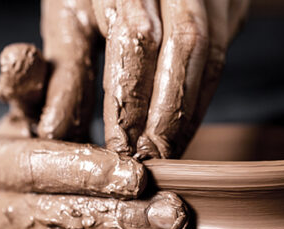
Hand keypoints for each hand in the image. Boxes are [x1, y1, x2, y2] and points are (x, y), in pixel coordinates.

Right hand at [0, 43, 188, 228]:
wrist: (0, 215)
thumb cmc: (33, 160)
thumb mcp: (29, 120)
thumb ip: (33, 90)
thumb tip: (22, 54)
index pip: (42, 167)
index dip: (91, 172)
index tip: (141, 176)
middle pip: (60, 218)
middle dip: (121, 219)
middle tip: (173, 216)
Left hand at [36, 0, 249, 158]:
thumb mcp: (67, 15)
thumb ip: (64, 70)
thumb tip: (55, 130)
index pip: (135, 38)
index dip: (132, 96)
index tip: (122, 145)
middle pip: (185, 45)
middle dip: (169, 110)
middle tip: (153, 159)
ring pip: (210, 55)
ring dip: (190, 111)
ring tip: (169, 153)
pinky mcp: (228, 8)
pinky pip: (220, 58)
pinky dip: (201, 99)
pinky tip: (183, 129)